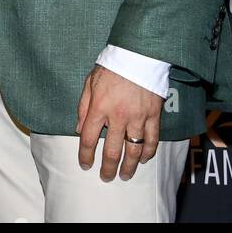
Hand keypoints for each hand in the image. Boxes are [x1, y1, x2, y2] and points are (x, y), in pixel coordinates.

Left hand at [76, 64, 162, 180]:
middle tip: (105, 177)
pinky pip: (152, 139)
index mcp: (99, 107)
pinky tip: (144, 159)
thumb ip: (83, 107)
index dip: (85, 155)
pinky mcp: (154, 115)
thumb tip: (78, 128)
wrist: (138, 55)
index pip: (88, 138)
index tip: (85, 164)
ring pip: (133, 149)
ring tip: (125, 175)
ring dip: (129, 166)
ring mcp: (138, 117)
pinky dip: (149, 152)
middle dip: (107, 167)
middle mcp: (118, 116)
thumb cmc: (111, 67)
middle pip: (111, 150)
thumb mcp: (89, 83)